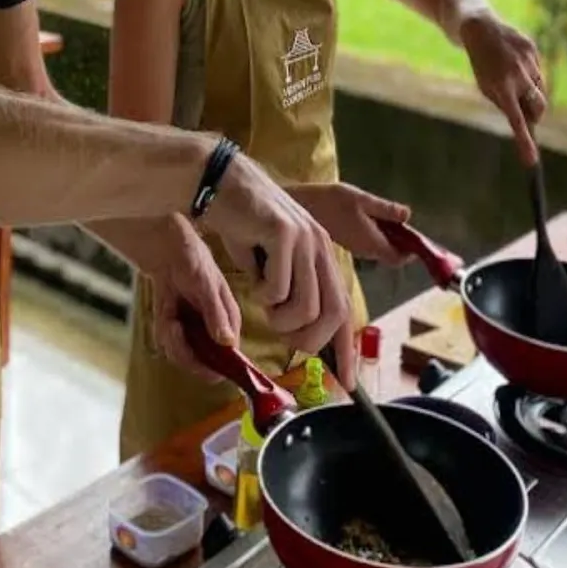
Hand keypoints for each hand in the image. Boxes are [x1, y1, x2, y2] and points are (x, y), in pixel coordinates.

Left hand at [132, 215, 242, 383]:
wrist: (168, 253)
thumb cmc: (194, 262)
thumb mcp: (207, 287)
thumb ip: (216, 315)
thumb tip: (228, 343)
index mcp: (230, 323)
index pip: (232, 358)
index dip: (220, 367)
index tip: (205, 368)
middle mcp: (215, 333)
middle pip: (205, 365)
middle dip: (186, 352)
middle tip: (175, 329)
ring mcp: (195, 333)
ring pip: (183, 357)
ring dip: (172, 341)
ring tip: (169, 318)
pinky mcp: (177, 331)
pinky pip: (169, 345)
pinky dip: (163, 333)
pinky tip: (165, 314)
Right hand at [201, 153, 352, 369]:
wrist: (219, 184)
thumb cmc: (241, 226)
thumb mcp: (272, 264)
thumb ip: (288, 292)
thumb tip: (297, 333)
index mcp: (322, 256)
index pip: (344, 309)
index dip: (347, 349)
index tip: (346, 382)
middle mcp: (322, 247)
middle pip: (333, 313)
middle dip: (308, 339)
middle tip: (282, 337)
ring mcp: (306, 238)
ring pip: (307, 306)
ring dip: (280, 319)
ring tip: (264, 307)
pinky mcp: (284, 233)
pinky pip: (278, 287)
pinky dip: (262, 295)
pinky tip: (253, 279)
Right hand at [287, 182, 413, 265]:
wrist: (299, 207)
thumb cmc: (329, 201)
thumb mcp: (360, 199)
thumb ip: (385, 209)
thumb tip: (407, 215)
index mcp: (372, 242)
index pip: (400, 258)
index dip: (411, 250)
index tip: (415, 235)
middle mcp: (365, 250)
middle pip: (392, 255)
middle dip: (402, 242)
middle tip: (401, 221)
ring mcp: (356, 248)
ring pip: (381, 249)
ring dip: (389, 237)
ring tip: (388, 216)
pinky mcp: (349, 242)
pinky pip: (371, 244)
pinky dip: (378, 234)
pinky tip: (372, 218)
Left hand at [459, 14, 546, 165]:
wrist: (480, 30)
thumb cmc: (483, 66)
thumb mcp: (488, 89)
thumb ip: (508, 105)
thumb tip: (530, 121)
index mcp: (501, 88)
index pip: (516, 121)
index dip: (524, 142)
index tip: (531, 161)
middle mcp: (517, 75)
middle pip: (539, 107)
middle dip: (536, 115)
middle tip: (528, 116)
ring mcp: (527, 61)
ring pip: (540, 89)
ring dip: (532, 93)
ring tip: (513, 79)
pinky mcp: (533, 49)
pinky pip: (539, 71)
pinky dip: (532, 75)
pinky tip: (517, 64)